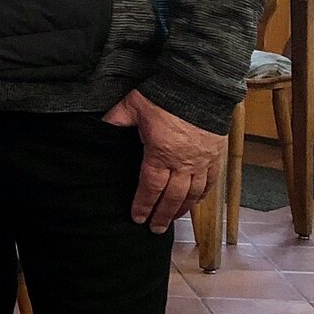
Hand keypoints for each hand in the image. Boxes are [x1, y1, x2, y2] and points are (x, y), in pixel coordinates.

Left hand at [102, 88, 225, 232]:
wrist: (200, 84)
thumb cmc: (164, 95)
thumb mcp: (132, 106)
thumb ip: (115, 120)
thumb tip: (97, 128)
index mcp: (160, 154)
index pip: (150, 188)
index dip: (143, 205)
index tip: (137, 218)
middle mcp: (183, 162)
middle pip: (173, 197)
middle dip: (163, 215)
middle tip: (155, 230)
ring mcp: (202, 160)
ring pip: (193, 193)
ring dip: (182, 209)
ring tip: (173, 219)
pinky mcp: (216, 154)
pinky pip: (210, 181)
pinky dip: (203, 195)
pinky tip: (196, 202)